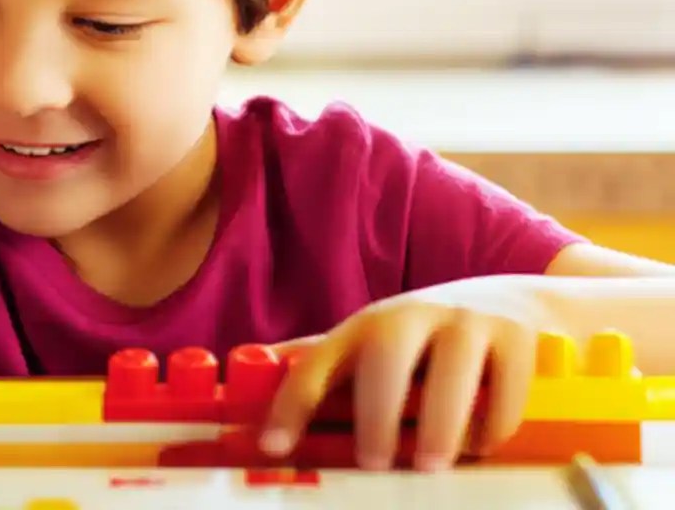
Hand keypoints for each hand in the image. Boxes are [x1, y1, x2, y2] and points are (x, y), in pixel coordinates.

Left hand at [259, 276, 549, 470]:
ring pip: (450, 370)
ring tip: (429, 465)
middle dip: (376, 410)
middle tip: (371, 462)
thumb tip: (249, 375)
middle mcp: (410, 317)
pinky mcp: (516, 338)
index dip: (292, 404)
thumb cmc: (424, 337)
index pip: (317, 363)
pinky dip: (494, 421)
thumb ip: (323, 363)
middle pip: (385, 357)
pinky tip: (480, 445)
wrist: (513, 302)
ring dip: (439, 421)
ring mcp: (466, 323)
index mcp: (364, 327)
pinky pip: (505, 384)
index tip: (273, 447)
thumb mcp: (371, 342)